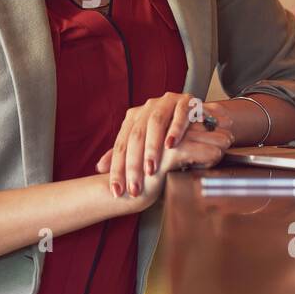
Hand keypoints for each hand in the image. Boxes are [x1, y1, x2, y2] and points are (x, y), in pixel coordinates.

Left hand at [94, 92, 232, 198]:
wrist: (195, 111)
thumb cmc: (168, 130)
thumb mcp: (144, 140)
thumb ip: (125, 152)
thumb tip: (100, 168)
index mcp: (133, 118)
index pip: (121, 145)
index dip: (117, 169)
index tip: (117, 192)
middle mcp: (147, 108)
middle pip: (135, 137)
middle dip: (133, 165)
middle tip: (134, 188)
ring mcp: (166, 103)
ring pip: (155, 124)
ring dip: (152, 148)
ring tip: (151, 170)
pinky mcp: (186, 101)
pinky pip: (180, 115)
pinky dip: (175, 130)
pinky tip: (171, 145)